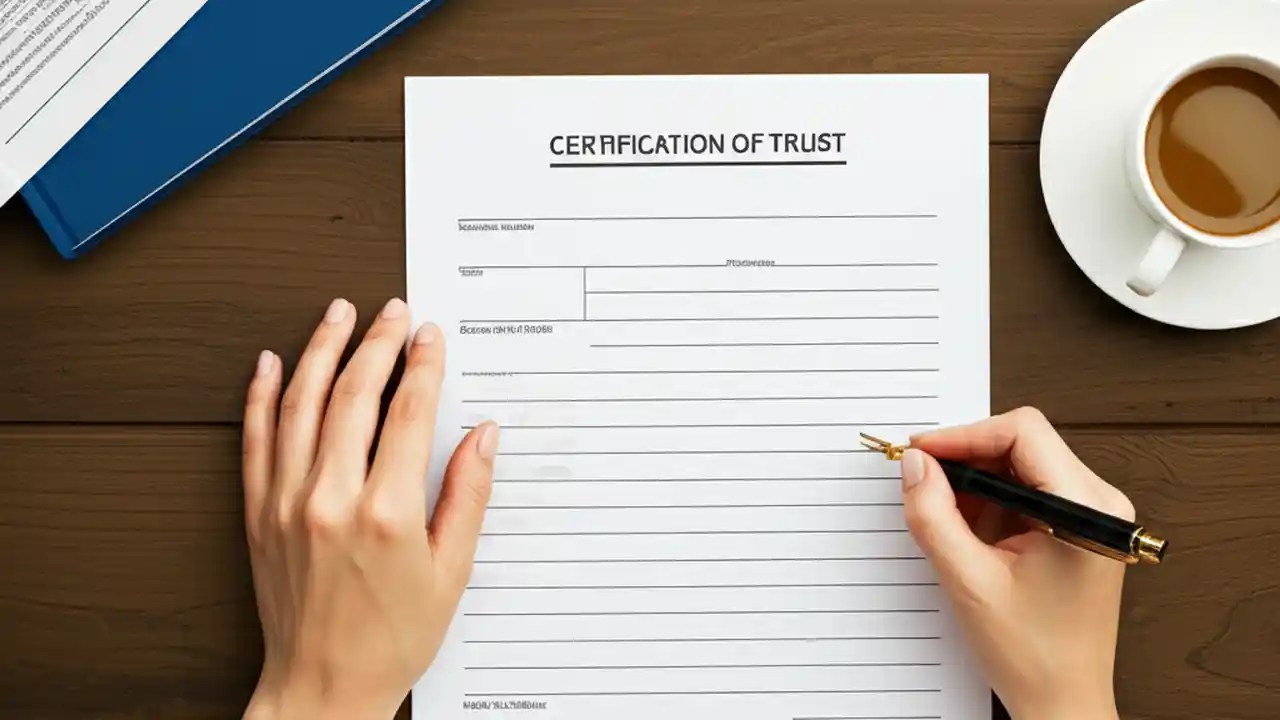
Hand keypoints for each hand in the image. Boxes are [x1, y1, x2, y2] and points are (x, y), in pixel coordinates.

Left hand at [240, 298, 498, 719]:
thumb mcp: (451, 572)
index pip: (409, 413)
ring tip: (337, 316)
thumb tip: (483, 437)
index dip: (423, 366)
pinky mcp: (258, 514)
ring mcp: (287, 503)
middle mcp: (331, 499)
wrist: (323, 688)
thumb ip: (468, 495)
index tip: (430, 338)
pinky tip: (272, 363)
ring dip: (320, 350)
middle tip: (391, 313)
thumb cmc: (390, 638)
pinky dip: (262, 396)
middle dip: (377, 343)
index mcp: (387, 513)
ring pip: (301, 404)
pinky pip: (255, 440)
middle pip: (355, 395)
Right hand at [901, 407, 1131, 719]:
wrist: (1063, 701)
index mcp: (1086, 509)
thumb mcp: (970, 581)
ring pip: (1018, 464)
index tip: (923, 452)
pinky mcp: (1072, 527)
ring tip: (944, 514)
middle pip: (1021, 442)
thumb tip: (916, 467)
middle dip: (965, 457)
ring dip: (974, 480)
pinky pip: (1023, 490)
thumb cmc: (1036, 655)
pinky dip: (986, 500)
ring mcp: (1087, 514)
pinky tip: (965, 528)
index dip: (964, 434)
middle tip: (922, 478)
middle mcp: (1097, 504)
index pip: (1022, 432)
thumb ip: (934, 516)